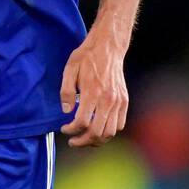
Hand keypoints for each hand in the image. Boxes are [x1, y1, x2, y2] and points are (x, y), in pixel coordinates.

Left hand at [59, 28, 127, 146]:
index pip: (82, 122)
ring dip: (96, 140)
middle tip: (73, 141)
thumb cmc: (87, 57)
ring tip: (85, 138)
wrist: (108, 47)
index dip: (71, 130)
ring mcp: (118, 101)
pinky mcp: (124, 101)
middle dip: (82, 141)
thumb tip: (66, 111)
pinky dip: (109, 131)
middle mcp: (108, 99)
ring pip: (109, 132)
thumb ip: (66, 92)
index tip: (64, 129)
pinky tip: (98, 128)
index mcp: (92, 92)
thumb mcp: (70, 69)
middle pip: (97, 132)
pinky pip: (119, 125)